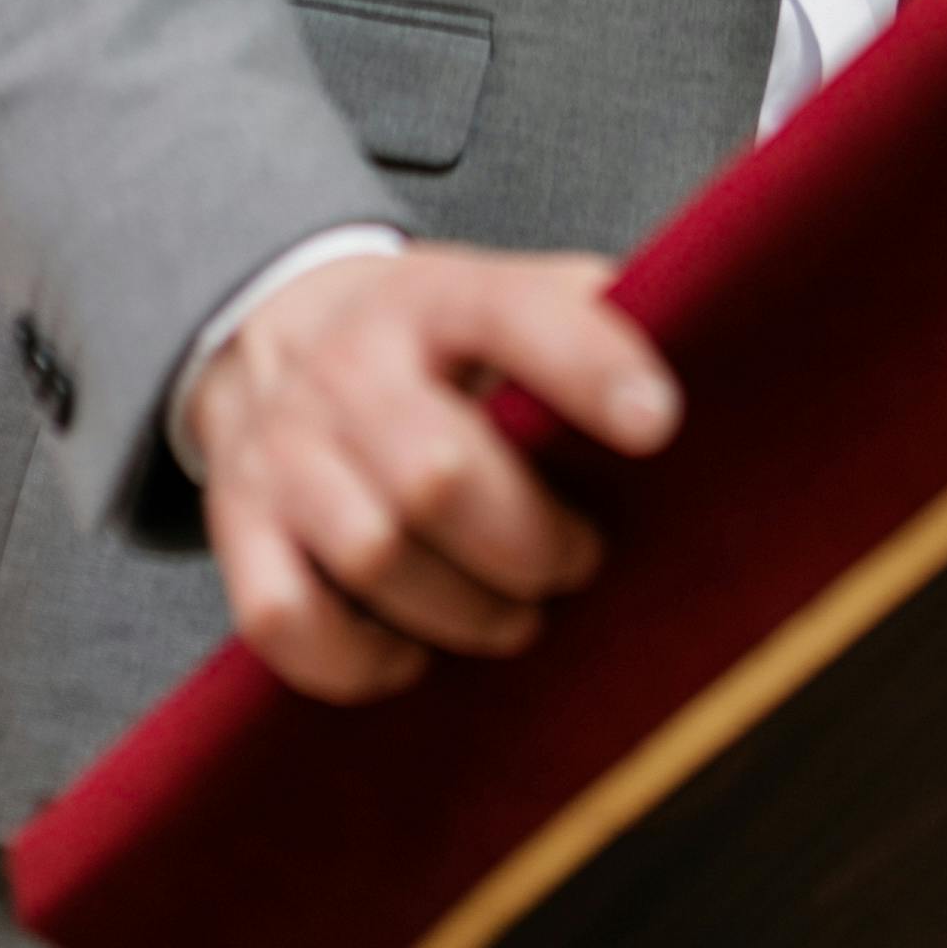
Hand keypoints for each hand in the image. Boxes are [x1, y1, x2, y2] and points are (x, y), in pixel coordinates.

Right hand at [187, 246, 681, 703]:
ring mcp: (284, 451)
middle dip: (530, 543)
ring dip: (464, 611)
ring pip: (373, 555)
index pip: (513, 313)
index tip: (659, 426)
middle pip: (439, 475)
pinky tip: (409, 654)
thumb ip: (581, 309)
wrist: (267, 327)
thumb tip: (706, 322)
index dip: (588, 368)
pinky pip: (286, 618)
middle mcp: (350, 367)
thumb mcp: (494, 288)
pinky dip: (357, 659)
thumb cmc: (425, 332)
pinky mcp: (240, 526)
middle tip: (580, 563)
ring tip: (516, 616)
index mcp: (434, 297)